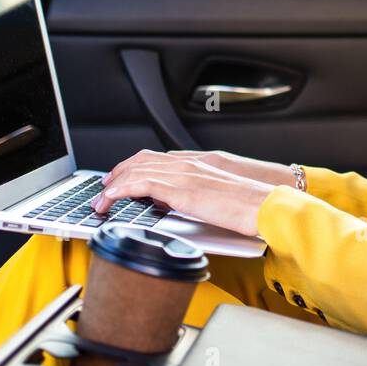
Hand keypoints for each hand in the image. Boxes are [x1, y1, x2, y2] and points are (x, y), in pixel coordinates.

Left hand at [91, 149, 291, 236]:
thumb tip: (174, 202)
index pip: (155, 158)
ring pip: (137, 170)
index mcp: (197, 164)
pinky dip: (120, 189)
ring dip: (113, 185)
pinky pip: (142, 183)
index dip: (132, 167)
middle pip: (141, 160)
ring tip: (100, 200)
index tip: (119, 179)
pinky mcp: (182, 190)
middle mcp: (188, 164)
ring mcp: (184, 174)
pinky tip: (110, 199)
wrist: (267, 207)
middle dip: (117, 173)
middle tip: (103, 189)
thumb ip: (195, 194)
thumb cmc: (251, 206)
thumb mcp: (217, 198)